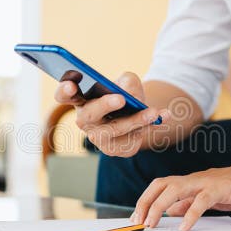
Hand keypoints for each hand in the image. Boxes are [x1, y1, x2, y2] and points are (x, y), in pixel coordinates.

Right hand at [54, 72, 168, 156]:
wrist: (138, 113)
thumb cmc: (125, 92)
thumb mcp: (127, 81)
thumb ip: (127, 83)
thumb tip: (131, 95)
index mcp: (81, 100)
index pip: (65, 96)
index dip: (64, 91)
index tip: (71, 85)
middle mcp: (86, 121)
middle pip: (89, 116)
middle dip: (104, 106)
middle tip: (120, 99)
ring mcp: (100, 138)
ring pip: (115, 131)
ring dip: (135, 121)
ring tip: (153, 113)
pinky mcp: (118, 149)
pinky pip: (134, 140)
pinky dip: (151, 126)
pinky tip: (165, 116)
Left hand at [131, 163, 230, 230]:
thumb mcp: (208, 197)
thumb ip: (189, 202)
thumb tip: (170, 210)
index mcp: (190, 182)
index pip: (160, 186)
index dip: (145, 200)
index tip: (137, 218)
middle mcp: (194, 179)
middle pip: (161, 184)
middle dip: (146, 202)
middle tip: (139, 222)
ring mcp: (206, 182)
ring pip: (175, 189)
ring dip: (159, 206)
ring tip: (152, 224)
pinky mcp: (220, 189)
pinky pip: (201, 200)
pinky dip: (191, 214)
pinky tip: (184, 227)